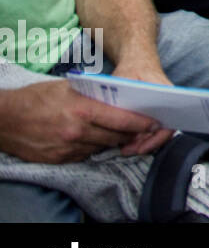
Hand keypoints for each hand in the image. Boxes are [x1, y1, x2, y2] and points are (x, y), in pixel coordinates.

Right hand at [0, 81, 162, 163]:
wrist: (4, 119)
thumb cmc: (36, 98)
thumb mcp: (68, 88)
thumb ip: (95, 95)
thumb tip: (120, 98)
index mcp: (83, 110)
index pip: (123, 120)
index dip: (142, 123)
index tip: (155, 122)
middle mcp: (78, 131)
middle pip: (117, 136)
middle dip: (131, 133)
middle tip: (143, 129)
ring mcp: (69, 147)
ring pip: (103, 147)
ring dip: (112, 141)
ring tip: (120, 133)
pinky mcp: (60, 159)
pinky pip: (86, 154)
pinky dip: (92, 147)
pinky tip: (92, 138)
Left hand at [107, 59, 175, 155]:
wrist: (137, 61)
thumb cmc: (131, 69)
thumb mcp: (124, 79)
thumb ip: (124, 97)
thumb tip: (121, 117)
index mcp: (166, 94)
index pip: (169, 123)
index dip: (156, 139)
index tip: (140, 148)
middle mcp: (169, 103)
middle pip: (163, 131)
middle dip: (146, 145)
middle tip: (128, 151)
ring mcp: (162, 108)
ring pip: (156, 132)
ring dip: (142, 142)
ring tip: (125, 148)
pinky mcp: (153, 112)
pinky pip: (150, 128)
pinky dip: (139, 137)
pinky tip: (125, 140)